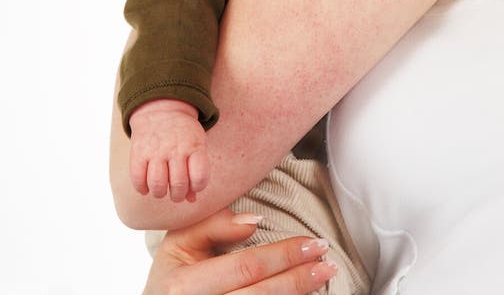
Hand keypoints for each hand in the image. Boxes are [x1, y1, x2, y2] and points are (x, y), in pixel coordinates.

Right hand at [129, 99, 208, 201]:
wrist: (163, 108)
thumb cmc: (184, 134)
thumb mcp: (196, 145)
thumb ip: (196, 171)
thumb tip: (192, 200)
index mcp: (194, 146)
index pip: (200, 176)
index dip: (198, 186)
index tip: (194, 184)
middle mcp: (175, 148)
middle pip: (178, 184)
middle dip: (178, 195)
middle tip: (176, 192)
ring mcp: (156, 150)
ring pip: (157, 184)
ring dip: (160, 193)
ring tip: (161, 189)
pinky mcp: (138, 152)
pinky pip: (138, 179)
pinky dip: (142, 188)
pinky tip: (146, 185)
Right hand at [143, 209, 338, 293]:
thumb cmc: (171, 275)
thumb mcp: (179, 241)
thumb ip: (214, 225)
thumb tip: (255, 220)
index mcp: (185, 285)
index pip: (246, 267)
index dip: (282, 254)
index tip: (312, 241)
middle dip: (299, 277)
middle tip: (327, 259)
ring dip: (298, 294)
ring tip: (322, 275)